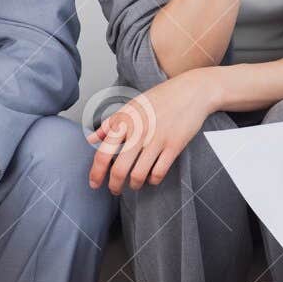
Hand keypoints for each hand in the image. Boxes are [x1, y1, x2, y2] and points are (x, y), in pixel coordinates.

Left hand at [87, 69, 218, 193]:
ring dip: (134, 185)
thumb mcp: (131, 106)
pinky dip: (153, 180)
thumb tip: (91, 138)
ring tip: (134, 184)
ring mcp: (156, 139)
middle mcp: (138, 131)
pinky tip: (152, 178)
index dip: (96, 173)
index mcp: (124, 121)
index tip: (94, 183)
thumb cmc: (161, 98)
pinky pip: (158, 172)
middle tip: (114, 190)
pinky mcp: (174, 145)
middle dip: (114, 186)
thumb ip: (110, 123)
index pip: (103, 153)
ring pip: (138, 175)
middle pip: (119, 170)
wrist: (191, 91)